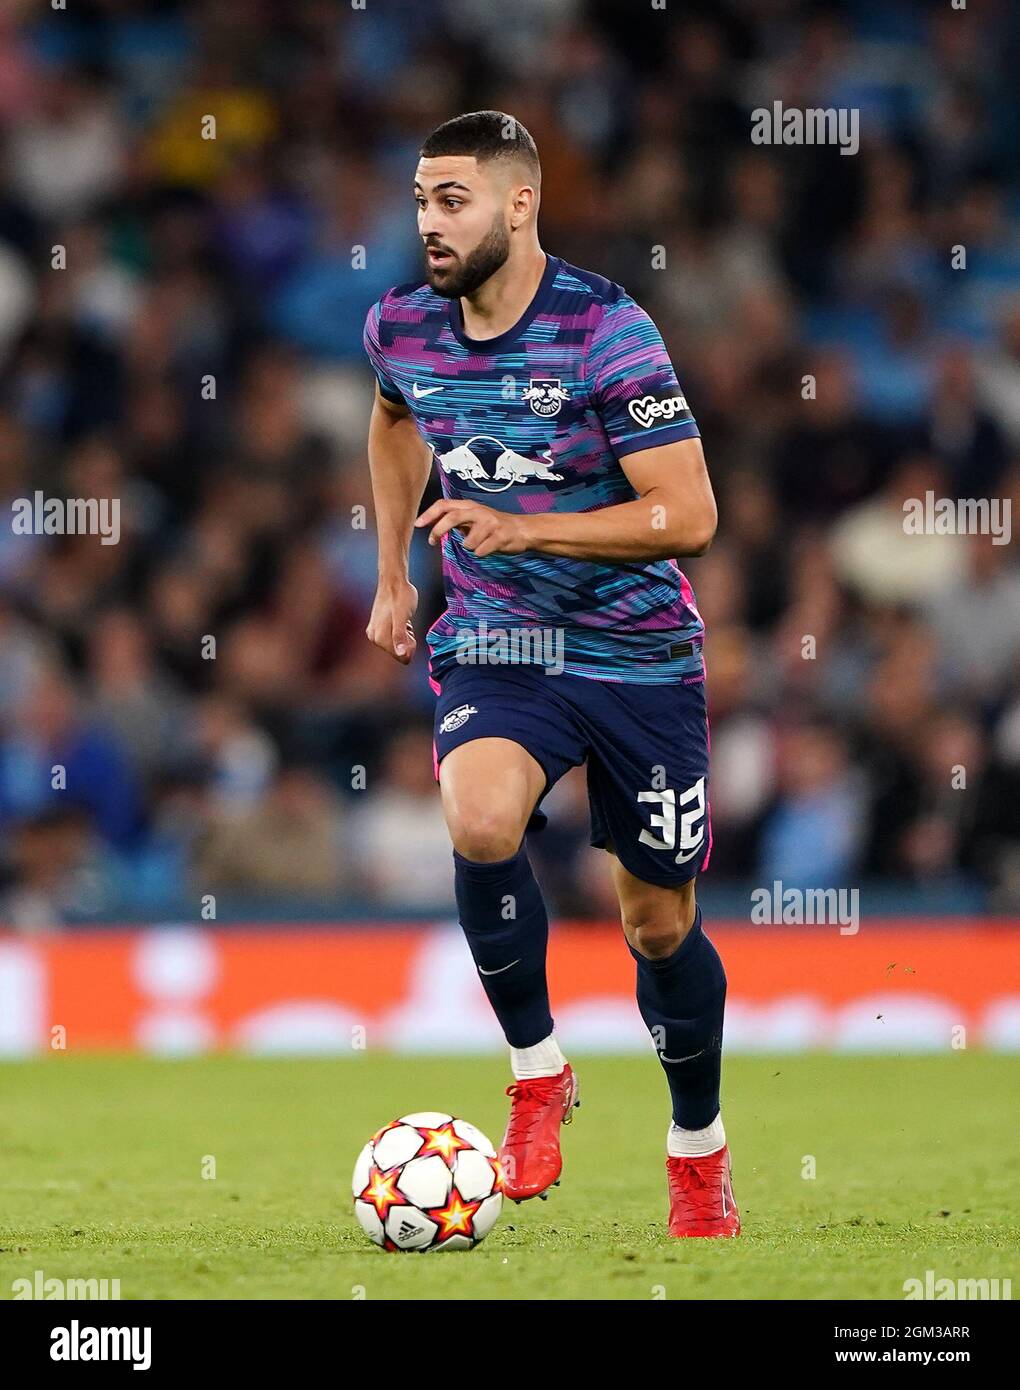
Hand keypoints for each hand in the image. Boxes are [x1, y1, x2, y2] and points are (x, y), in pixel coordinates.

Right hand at [365, 578, 418, 663]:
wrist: (393, 581)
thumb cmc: (400, 596)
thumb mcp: (403, 617)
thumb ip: (400, 636)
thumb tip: (401, 654)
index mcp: (379, 638)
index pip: (402, 656)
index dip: (410, 645)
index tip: (409, 629)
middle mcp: (374, 638)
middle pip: (399, 652)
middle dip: (407, 640)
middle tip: (406, 622)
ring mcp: (375, 632)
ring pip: (398, 645)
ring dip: (405, 634)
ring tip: (403, 619)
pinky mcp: (378, 627)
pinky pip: (395, 637)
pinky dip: (401, 630)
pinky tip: (400, 618)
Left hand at [415, 499, 529, 557]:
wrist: (523, 530)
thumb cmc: (495, 526)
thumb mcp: (474, 519)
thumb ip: (457, 521)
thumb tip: (434, 526)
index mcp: (470, 506)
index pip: (444, 505)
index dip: (429, 514)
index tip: (417, 525)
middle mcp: (479, 511)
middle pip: (452, 517)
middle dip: (438, 530)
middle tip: (432, 542)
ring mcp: (490, 523)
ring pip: (468, 542)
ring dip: (469, 547)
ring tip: (480, 544)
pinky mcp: (500, 536)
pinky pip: (481, 551)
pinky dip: (481, 553)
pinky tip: (490, 548)